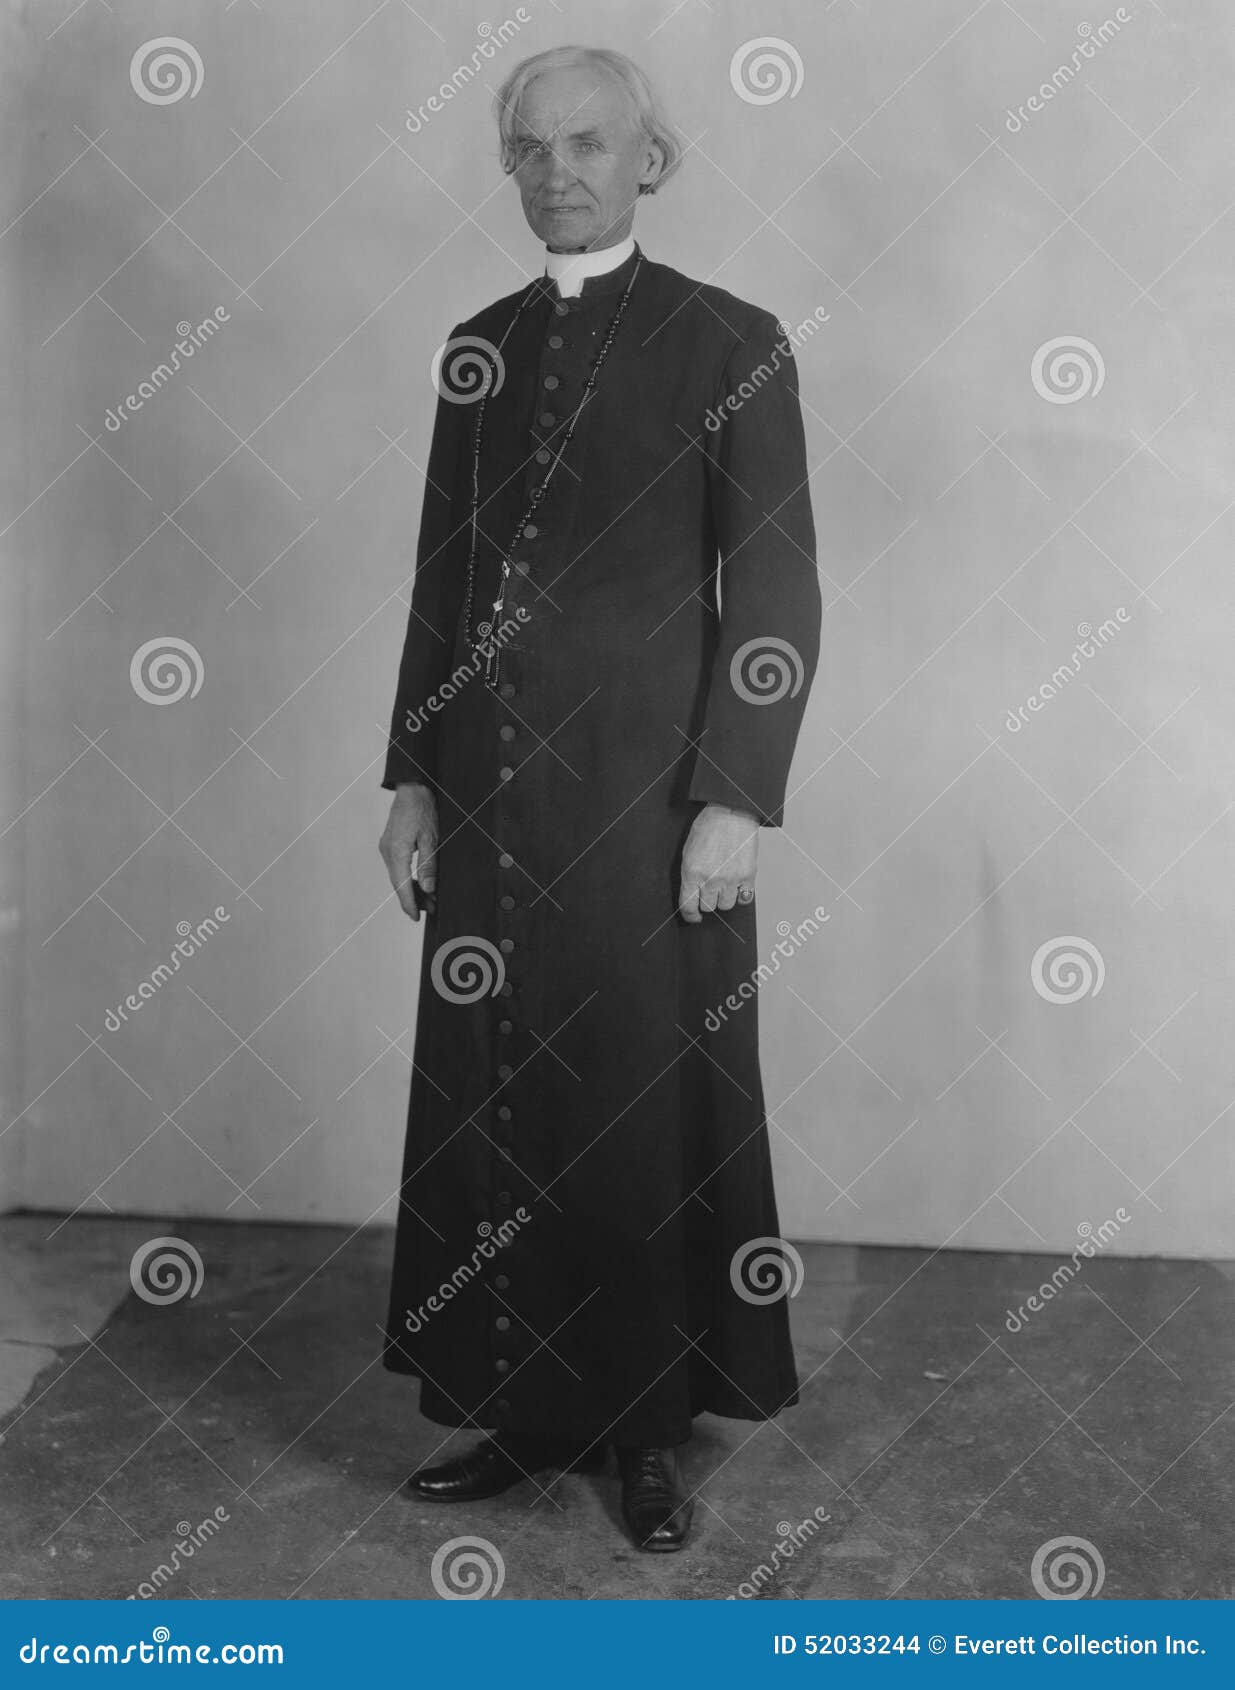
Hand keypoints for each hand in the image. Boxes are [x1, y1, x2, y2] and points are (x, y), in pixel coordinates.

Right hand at [379, 783, 437, 921]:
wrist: (412, 789)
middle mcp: (387, 852)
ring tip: (430, 898)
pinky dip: (408, 878)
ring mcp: (386, 848)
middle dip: (414, 899)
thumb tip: (428, 888)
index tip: (416, 918)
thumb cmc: (423, 809)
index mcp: (397, 852)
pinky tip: (420, 883)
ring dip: (412, 888)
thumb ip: (429, 864)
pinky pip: (397, 868)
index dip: (409, 904)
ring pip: (398, 877)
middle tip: (432, 909)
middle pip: (399, 884)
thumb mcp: (432, 838)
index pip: (402, 885)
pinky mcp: (390, 845)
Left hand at [678, 803, 758, 923]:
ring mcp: (731, 879)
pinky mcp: (748, 875)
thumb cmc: (708, 827)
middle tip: (709, 892)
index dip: (690, 915)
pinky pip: (745, 898)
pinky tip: (738, 885)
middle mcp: (711, 879)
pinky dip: (741, 895)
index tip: (694, 917)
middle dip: (707, 902)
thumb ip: (690, 874)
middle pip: (708, 907)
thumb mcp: (688, 850)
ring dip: (724, 898)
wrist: (732, 812)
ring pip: (726, 905)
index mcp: (692, 872)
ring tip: (724, 885)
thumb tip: (692, 894)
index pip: (689, 906)